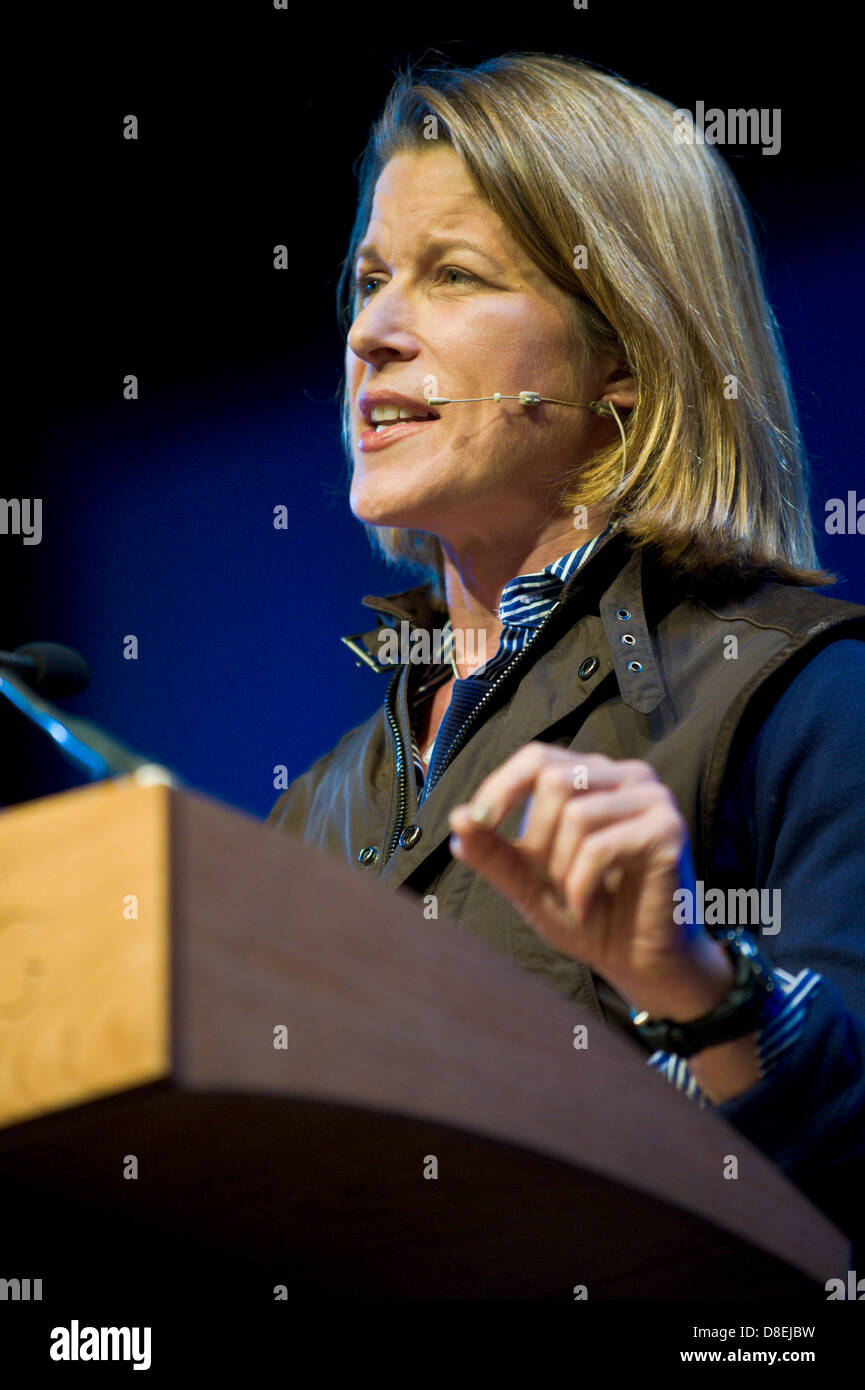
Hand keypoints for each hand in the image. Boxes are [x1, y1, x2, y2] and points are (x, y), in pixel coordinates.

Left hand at [448, 743, 731, 1016]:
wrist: (640, 964)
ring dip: (561, 869)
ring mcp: (653, 799)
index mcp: (594, 776)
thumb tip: (456, 819)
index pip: (537, 757)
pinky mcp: (668, 830)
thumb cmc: (588, 916)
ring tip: (573, 898)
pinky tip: (586, 907)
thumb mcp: (528, 883)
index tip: (476, 822)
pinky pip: (602, 845)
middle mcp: (627, 776)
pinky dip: (581, 884)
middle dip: (537, 841)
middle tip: (548, 882)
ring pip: (576, 814)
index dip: (501, 786)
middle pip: (554, 780)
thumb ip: (493, 852)